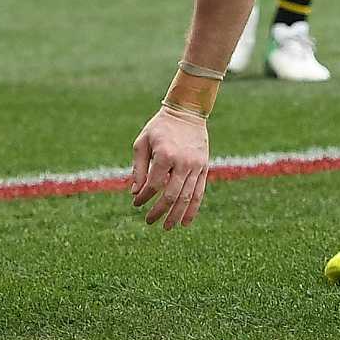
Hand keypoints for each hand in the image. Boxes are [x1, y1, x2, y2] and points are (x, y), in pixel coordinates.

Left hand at [129, 104, 210, 229]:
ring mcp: (196, 166)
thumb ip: (138, 168)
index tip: (136, 204)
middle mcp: (182, 163)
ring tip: (167, 227)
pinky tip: (185, 222)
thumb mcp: (142, 143)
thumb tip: (135, 193)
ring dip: (176, 215)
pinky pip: (199, 193)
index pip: (153, 185)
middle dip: (159, 212)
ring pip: (186, 198)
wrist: (187, 112)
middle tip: (149, 221)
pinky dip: (193, 209)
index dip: (143, 197)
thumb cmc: (160, 127)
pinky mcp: (204, 168)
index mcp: (165, 155)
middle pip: (170, 196)